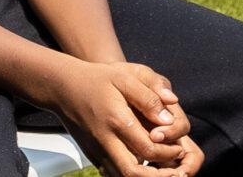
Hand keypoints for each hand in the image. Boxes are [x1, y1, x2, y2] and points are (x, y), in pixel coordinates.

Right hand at [44, 60, 199, 176]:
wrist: (63, 86)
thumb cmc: (96, 79)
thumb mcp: (124, 77)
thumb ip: (148, 97)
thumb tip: (168, 117)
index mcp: (117, 120)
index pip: (148, 148)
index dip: (168, 153)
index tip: (179, 148)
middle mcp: (105, 140)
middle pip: (133, 173)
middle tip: (175, 171)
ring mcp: (97, 151)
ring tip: (162, 174)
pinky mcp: (92, 155)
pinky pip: (112, 174)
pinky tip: (141, 171)